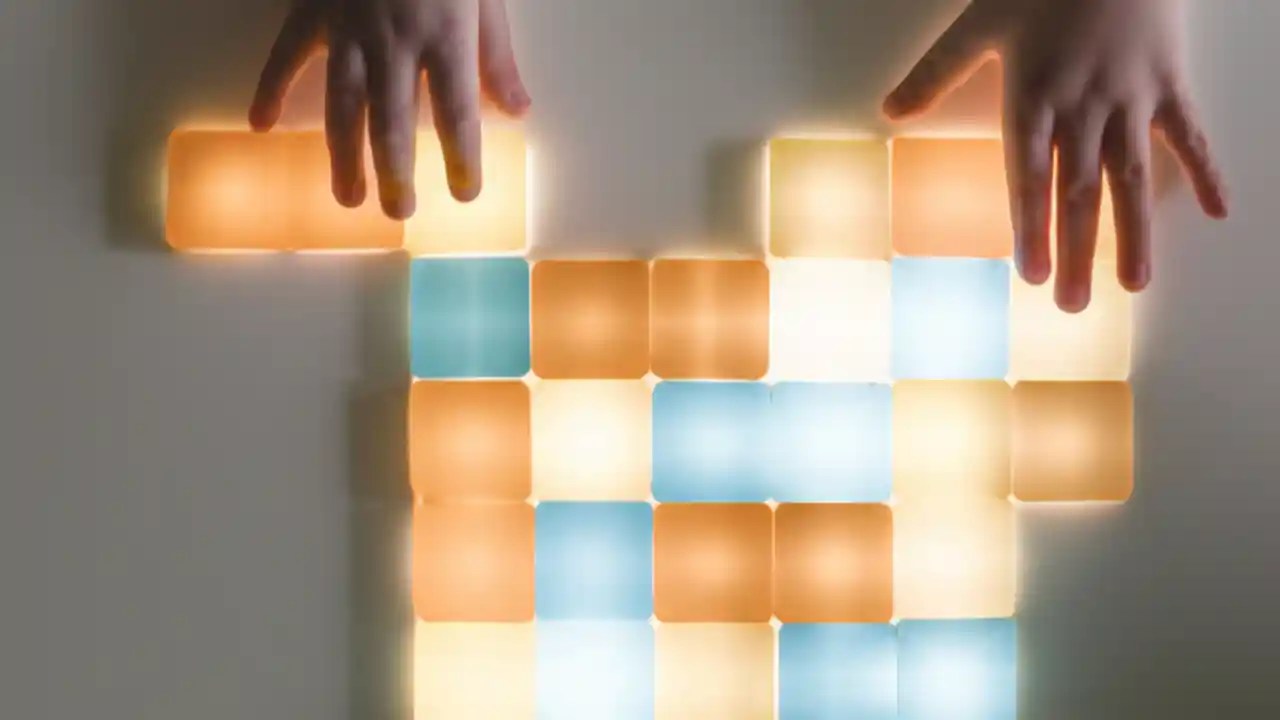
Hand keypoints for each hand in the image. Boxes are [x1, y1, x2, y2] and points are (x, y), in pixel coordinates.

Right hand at [249, 0, 530, 218]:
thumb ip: (497, 55)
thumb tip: (519, 111)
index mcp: (445, 34)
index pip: (457, 111)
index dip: (462, 157)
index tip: (465, 195)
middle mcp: (395, 39)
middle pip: (393, 119)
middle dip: (395, 172)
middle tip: (398, 214)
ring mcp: (348, 25)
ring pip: (342, 102)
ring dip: (343, 154)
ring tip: (347, 198)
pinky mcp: (312, 8)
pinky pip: (286, 54)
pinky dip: (271, 89)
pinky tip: (264, 127)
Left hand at [884, 0, 1226, 311]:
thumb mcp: (979, 23)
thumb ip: (935, 72)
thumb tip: (888, 111)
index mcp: (1034, 97)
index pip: (1028, 175)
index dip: (1028, 225)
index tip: (1027, 273)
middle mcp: (1083, 107)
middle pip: (1078, 190)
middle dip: (1074, 251)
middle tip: (1070, 304)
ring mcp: (1131, 98)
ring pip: (1131, 176)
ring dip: (1133, 232)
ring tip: (1134, 284)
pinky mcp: (1169, 84)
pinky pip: (1191, 135)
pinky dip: (1206, 171)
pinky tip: (1218, 212)